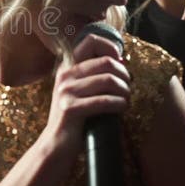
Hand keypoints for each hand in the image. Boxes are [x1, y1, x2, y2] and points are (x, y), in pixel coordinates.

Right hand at [44, 35, 130, 159]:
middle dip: (124, 75)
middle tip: (128, 87)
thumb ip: (92, 75)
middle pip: (106, 62)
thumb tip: (119, 60)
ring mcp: (66, 91)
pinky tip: (121, 108)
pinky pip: (104, 101)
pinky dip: (119, 104)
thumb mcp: (79, 91)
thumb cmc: (75, 118)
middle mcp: (65, 76)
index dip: (111, 47)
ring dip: (124, 90)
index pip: (90, 41)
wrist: (56, 144)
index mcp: (68, 68)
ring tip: (126, 99)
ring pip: (108, 80)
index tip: (120, 62)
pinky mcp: (71, 108)